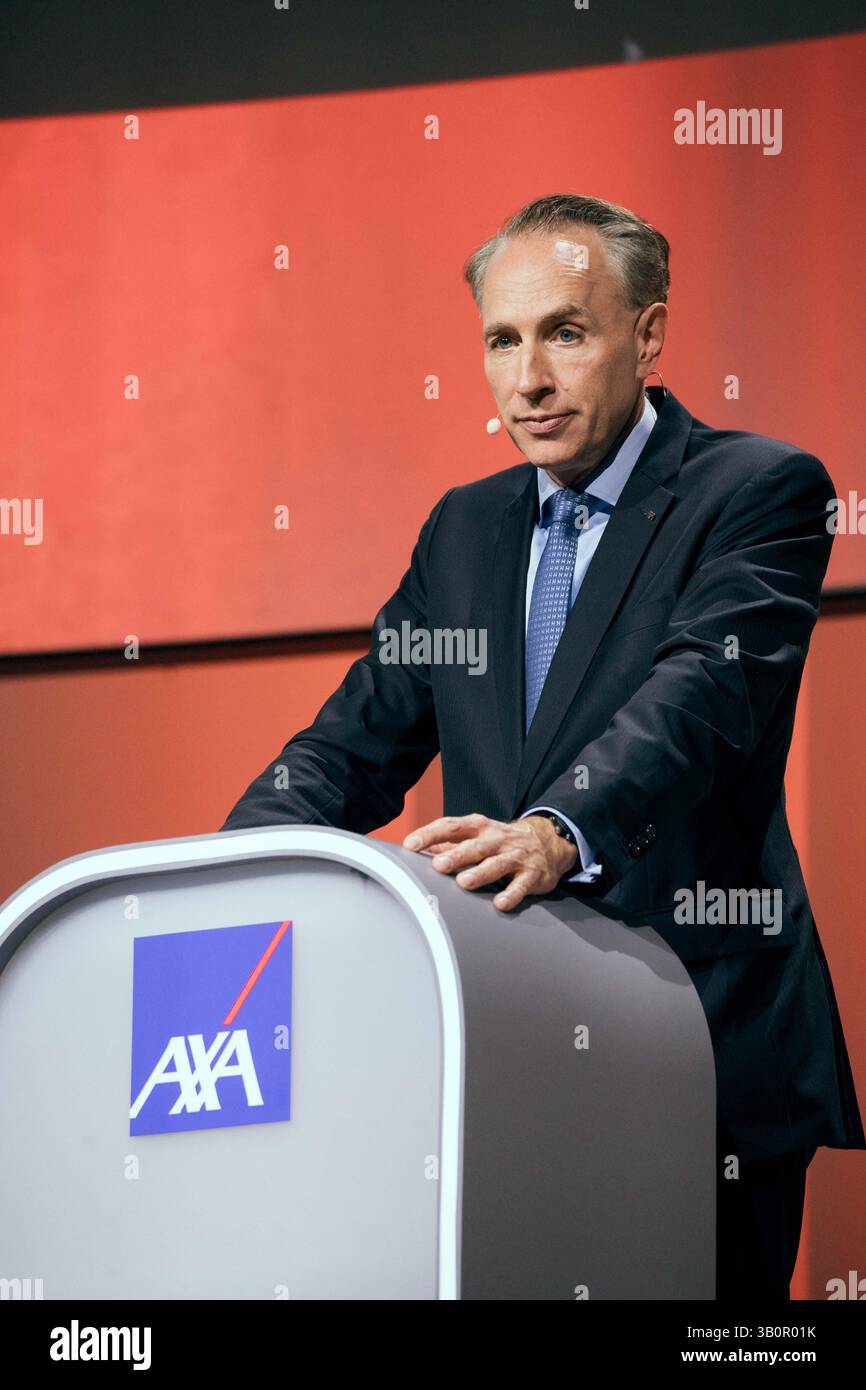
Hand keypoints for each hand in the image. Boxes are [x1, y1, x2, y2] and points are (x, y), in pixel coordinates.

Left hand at [402, 812, 577, 911]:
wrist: (548, 841)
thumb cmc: (501, 841)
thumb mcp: (477, 835)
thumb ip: (448, 843)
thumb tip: (414, 848)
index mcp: (479, 827)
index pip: (452, 826)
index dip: (430, 834)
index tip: (410, 844)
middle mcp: (497, 839)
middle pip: (474, 846)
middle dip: (456, 855)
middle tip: (438, 865)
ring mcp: (516, 856)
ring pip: (497, 864)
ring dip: (480, 873)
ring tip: (463, 883)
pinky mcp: (532, 874)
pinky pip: (521, 885)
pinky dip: (512, 894)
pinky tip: (500, 904)